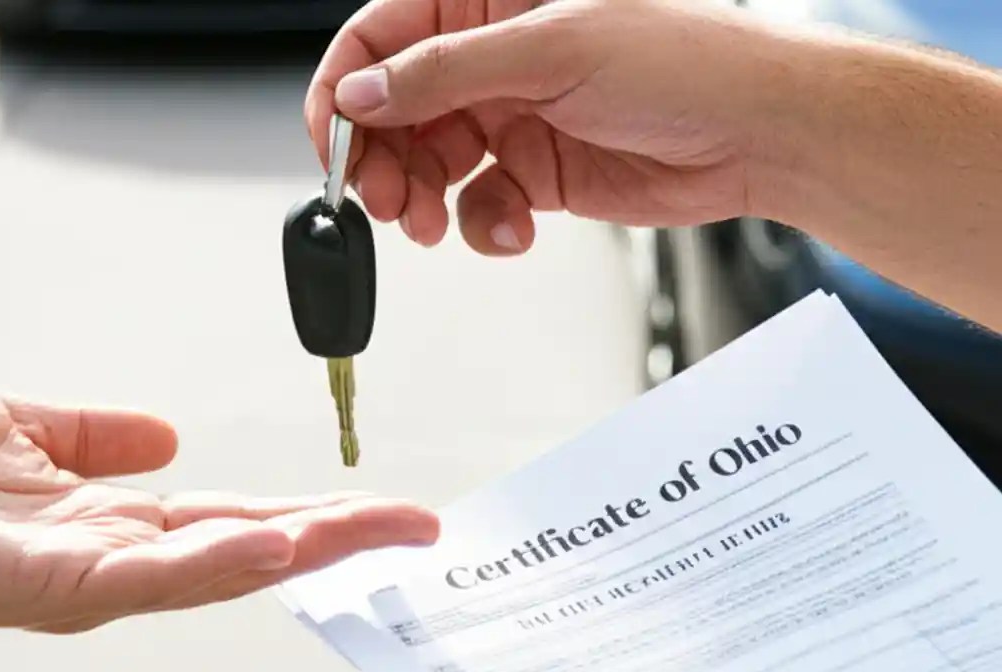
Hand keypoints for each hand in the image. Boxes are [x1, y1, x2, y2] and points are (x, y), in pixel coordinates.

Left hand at [0, 382, 437, 635]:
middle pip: (245, 546)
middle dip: (334, 538)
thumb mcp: (23, 423)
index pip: (230, 512)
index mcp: (110, 516)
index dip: (307, 509)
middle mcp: (112, 555)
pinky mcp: (49, 585)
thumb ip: (96, 433)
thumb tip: (165, 432)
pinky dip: (215, 565)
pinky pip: (147, 577)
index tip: (376, 502)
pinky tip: (271, 545)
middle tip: (417, 527)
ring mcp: (86, 577)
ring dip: (298, 550)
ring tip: (371, 533)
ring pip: (215, 566)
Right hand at [307, 0, 778, 253]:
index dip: (346, 89)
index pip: (383, 38)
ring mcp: (514, 116)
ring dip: (422, 200)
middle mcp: (494, 58)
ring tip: (431, 223)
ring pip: (430, 163)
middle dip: (381, 159)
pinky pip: (480, 204)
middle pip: (396, 109)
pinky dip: (484, 225)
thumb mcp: (551, 50)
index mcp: (489, 2)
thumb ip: (444, 73)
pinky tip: (513, 228)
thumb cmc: (686, 59)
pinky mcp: (538, 171)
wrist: (760, 132)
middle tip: (385, 199)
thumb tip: (363, 92)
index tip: (332, 141)